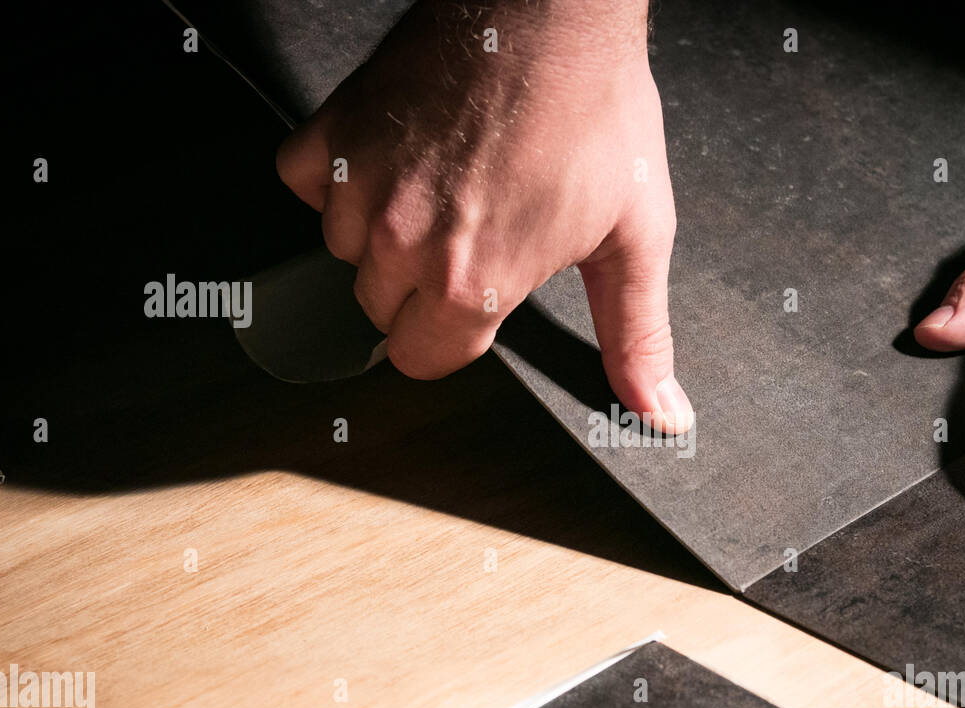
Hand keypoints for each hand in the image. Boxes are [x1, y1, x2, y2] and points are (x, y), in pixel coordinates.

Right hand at [276, 0, 692, 432]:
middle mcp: (407, 242)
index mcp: (473, 282)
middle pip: (382, 310)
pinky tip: (394, 159)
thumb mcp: (634, 238)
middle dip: (422, 286)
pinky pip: (305, 184)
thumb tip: (660, 412)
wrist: (554, 10)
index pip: (422, 360)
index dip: (455, 334)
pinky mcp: (335, 131)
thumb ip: (635, 336)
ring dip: (382, 234)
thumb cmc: (596, 110)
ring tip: (442, 188)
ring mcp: (363, 184)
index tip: (479, 299)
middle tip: (474, 230)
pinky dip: (338, 177)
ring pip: (344, 252)